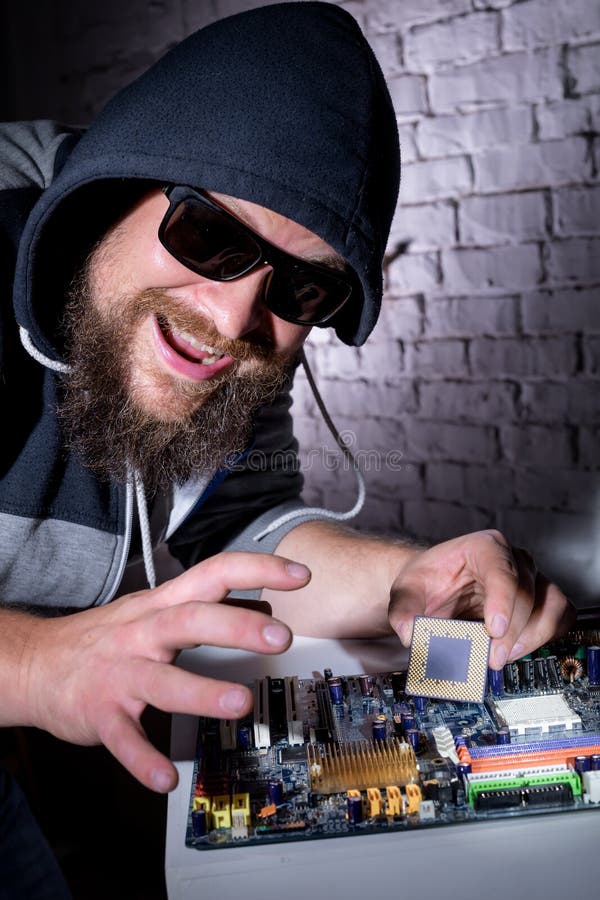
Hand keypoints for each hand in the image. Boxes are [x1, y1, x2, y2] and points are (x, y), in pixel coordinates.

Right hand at [22, 551, 309, 791]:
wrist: (36, 664)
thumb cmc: (108, 637)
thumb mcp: (156, 612)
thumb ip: (208, 609)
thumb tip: (264, 609)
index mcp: (162, 605)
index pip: (214, 573)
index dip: (257, 569)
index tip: (299, 573)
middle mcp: (143, 633)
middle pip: (191, 620)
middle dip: (236, 626)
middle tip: (280, 637)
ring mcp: (120, 674)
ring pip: (162, 681)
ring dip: (202, 693)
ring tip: (240, 705)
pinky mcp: (99, 714)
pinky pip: (123, 739)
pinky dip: (143, 760)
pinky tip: (166, 779)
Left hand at [388, 530, 575, 669]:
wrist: (438, 588)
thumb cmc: (428, 584)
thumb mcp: (406, 592)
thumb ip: (403, 611)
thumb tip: (410, 634)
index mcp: (483, 546)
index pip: (501, 570)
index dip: (502, 602)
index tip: (493, 630)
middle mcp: (514, 558)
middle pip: (527, 593)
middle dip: (512, 631)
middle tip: (492, 658)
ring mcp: (532, 578)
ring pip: (551, 604)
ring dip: (533, 636)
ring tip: (504, 657)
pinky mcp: (543, 599)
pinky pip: (560, 616)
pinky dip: (546, 636)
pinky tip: (520, 650)